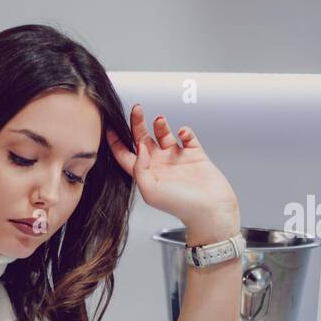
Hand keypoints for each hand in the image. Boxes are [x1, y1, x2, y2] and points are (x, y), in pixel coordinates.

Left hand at [107, 105, 239, 237]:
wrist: (210, 210)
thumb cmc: (181, 206)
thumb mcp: (150, 191)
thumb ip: (139, 169)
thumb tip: (138, 147)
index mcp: (146, 174)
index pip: (125, 155)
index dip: (116, 141)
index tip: (110, 125)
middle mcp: (159, 165)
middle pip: (143, 139)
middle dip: (138, 124)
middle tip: (136, 110)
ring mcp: (176, 159)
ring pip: (164, 135)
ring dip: (160, 125)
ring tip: (159, 120)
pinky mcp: (195, 154)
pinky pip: (187, 136)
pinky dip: (185, 130)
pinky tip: (182, 133)